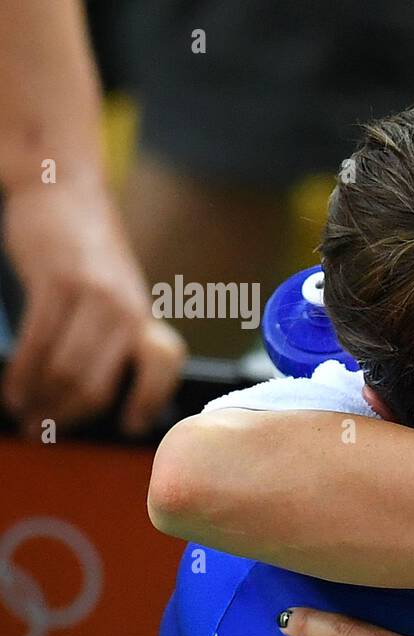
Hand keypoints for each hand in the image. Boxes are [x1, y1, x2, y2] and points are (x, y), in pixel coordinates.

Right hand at [1, 179, 186, 435]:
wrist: (64, 192)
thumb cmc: (86, 255)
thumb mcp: (116, 295)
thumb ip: (115, 337)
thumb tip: (99, 392)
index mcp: (143, 316)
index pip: (163, 365)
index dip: (150, 401)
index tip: (130, 426)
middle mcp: (126, 310)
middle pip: (99, 385)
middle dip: (69, 415)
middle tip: (45, 429)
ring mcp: (93, 296)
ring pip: (65, 372)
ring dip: (40, 401)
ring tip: (25, 413)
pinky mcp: (56, 283)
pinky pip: (37, 345)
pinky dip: (22, 376)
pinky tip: (13, 391)